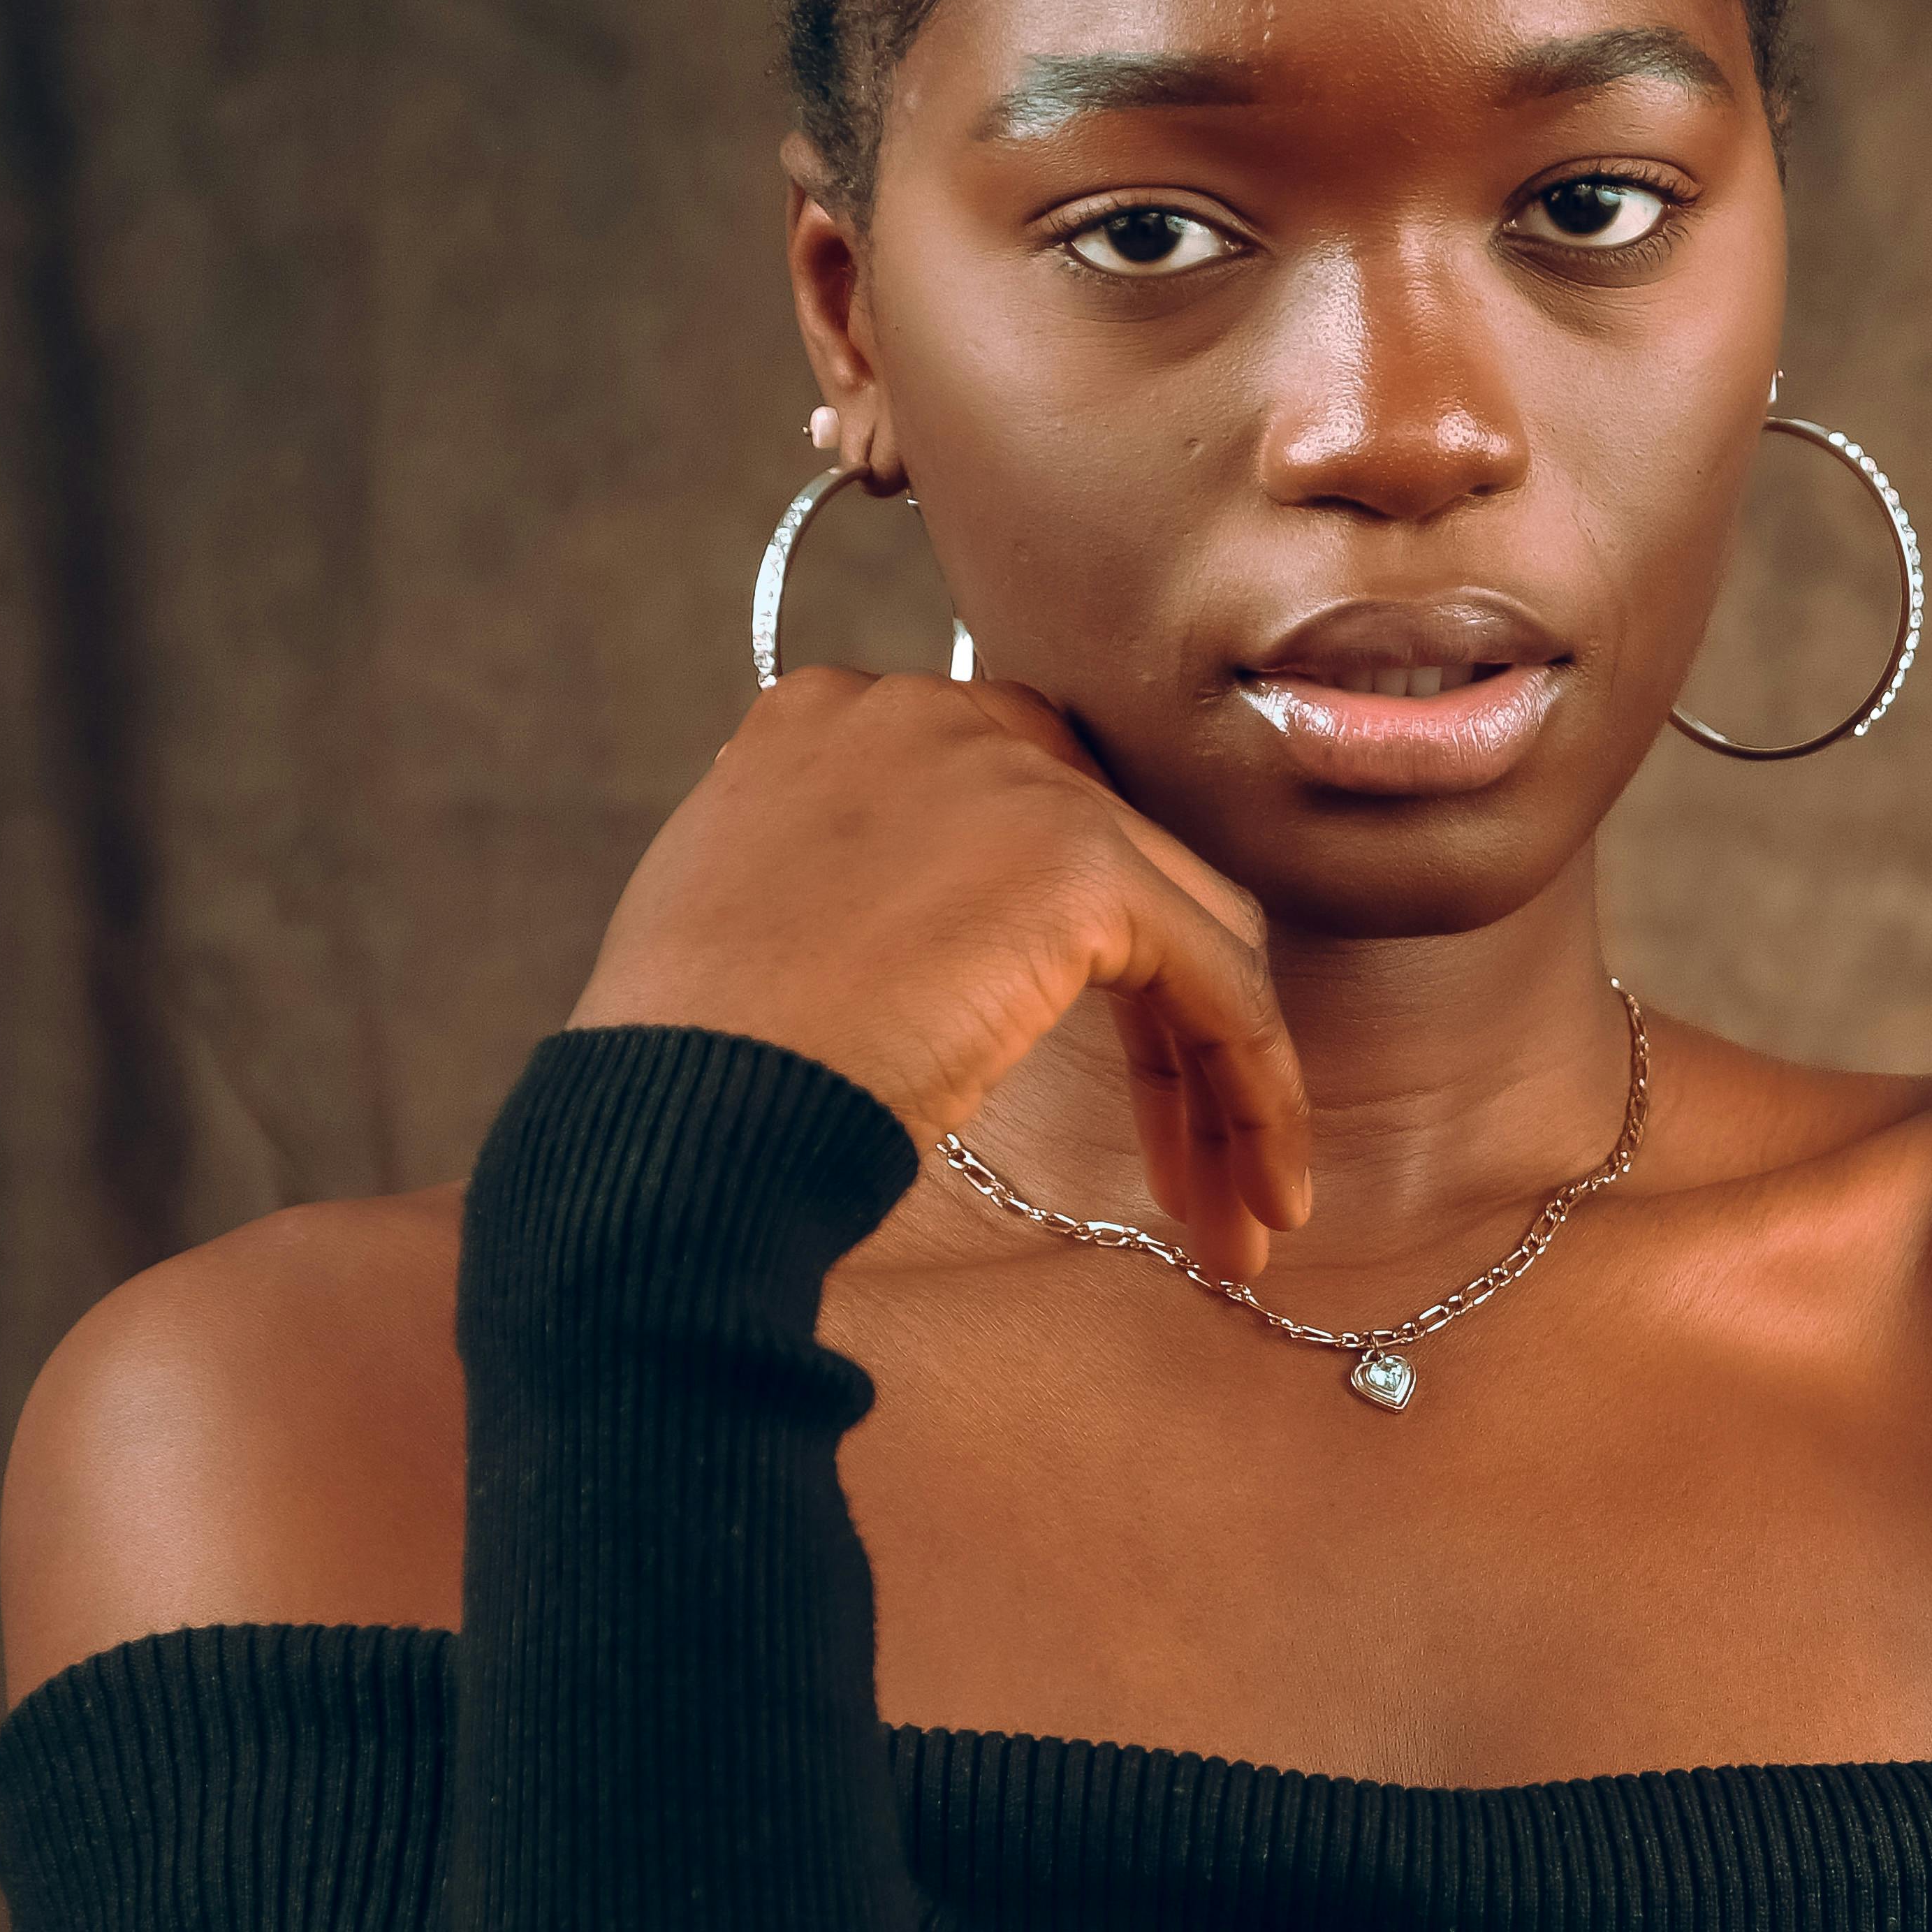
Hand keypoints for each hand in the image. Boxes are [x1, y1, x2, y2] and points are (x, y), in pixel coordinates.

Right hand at [570, 668, 1311, 1284]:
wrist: (673, 1120)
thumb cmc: (689, 1076)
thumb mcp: (758, 935)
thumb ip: (858, 895)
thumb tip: (952, 958)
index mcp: (834, 722)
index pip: (1018, 809)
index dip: (1074, 956)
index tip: (1097, 1073)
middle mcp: (928, 717)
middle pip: (1116, 861)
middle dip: (1165, 1028)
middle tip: (1185, 1169)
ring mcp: (1008, 776)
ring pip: (1184, 923)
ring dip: (1221, 1079)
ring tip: (1234, 1214)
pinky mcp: (1074, 860)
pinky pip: (1219, 981)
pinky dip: (1254, 1087)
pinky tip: (1257, 1188)